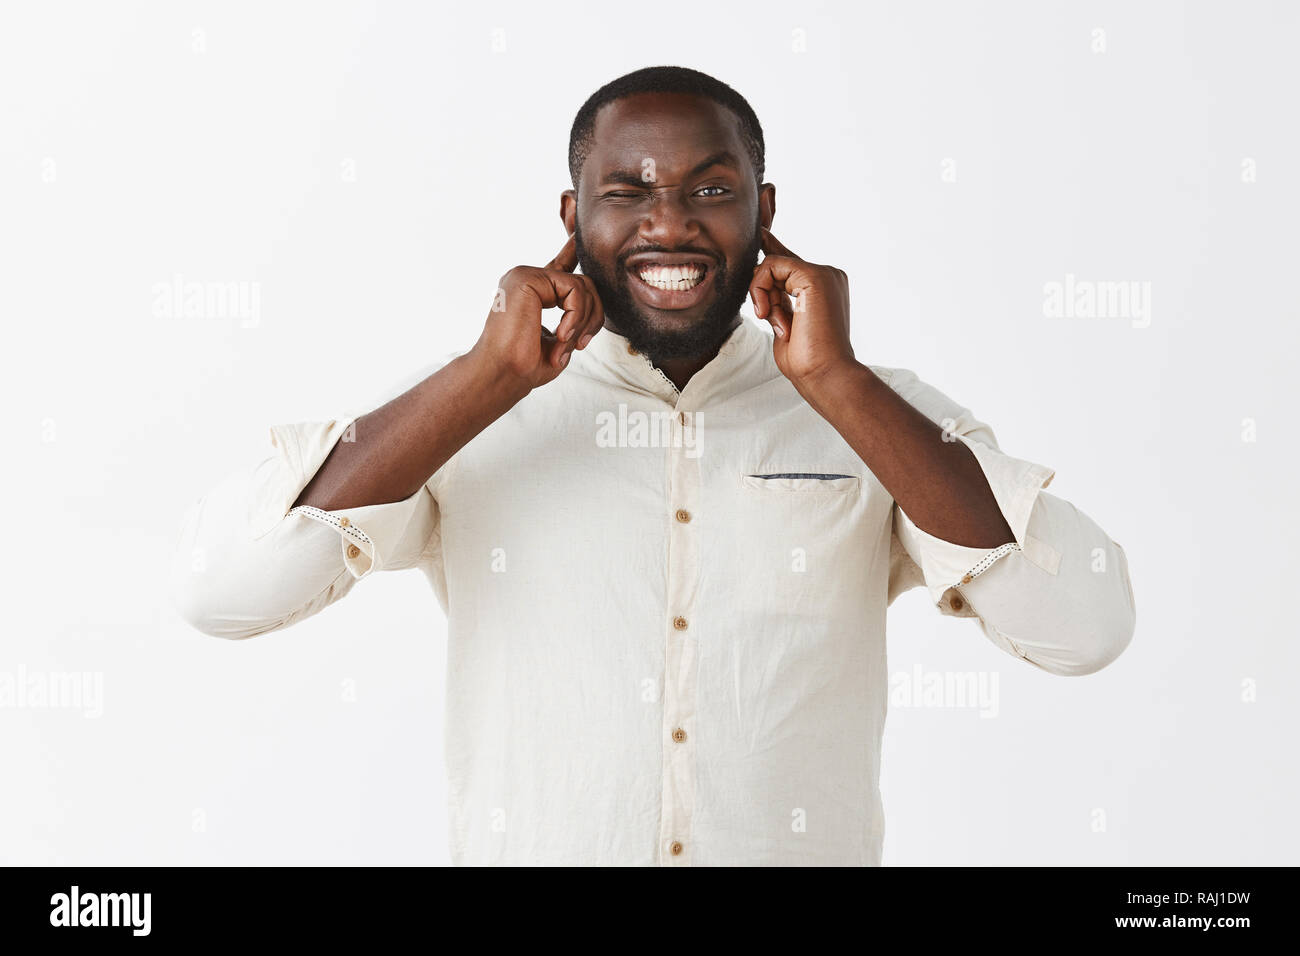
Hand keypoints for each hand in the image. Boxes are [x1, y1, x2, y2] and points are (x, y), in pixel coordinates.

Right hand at [470, 233, 605, 391]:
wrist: (503, 373)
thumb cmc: (526, 365)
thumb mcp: (560, 339)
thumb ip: (574, 317)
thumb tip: (590, 302)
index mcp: (532, 293)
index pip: (559, 268)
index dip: (571, 251)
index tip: (579, 235)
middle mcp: (526, 280)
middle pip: (583, 283)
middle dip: (592, 316)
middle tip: (580, 344)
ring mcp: (524, 275)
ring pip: (582, 285)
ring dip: (583, 320)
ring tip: (565, 343)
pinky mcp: (526, 276)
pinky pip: (573, 287)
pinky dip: (576, 315)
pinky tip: (562, 333)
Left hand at [748, 227, 855, 392]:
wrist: (824, 374)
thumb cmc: (806, 359)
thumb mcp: (785, 322)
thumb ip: (776, 298)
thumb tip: (760, 275)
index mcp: (824, 287)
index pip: (792, 262)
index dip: (773, 246)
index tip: (760, 234)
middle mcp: (828, 276)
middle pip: (777, 265)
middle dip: (763, 292)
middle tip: (772, 321)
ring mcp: (824, 273)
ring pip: (772, 263)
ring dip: (762, 294)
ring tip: (776, 321)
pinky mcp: (815, 275)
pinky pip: (771, 265)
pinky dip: (761, 289)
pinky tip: (769, 312)